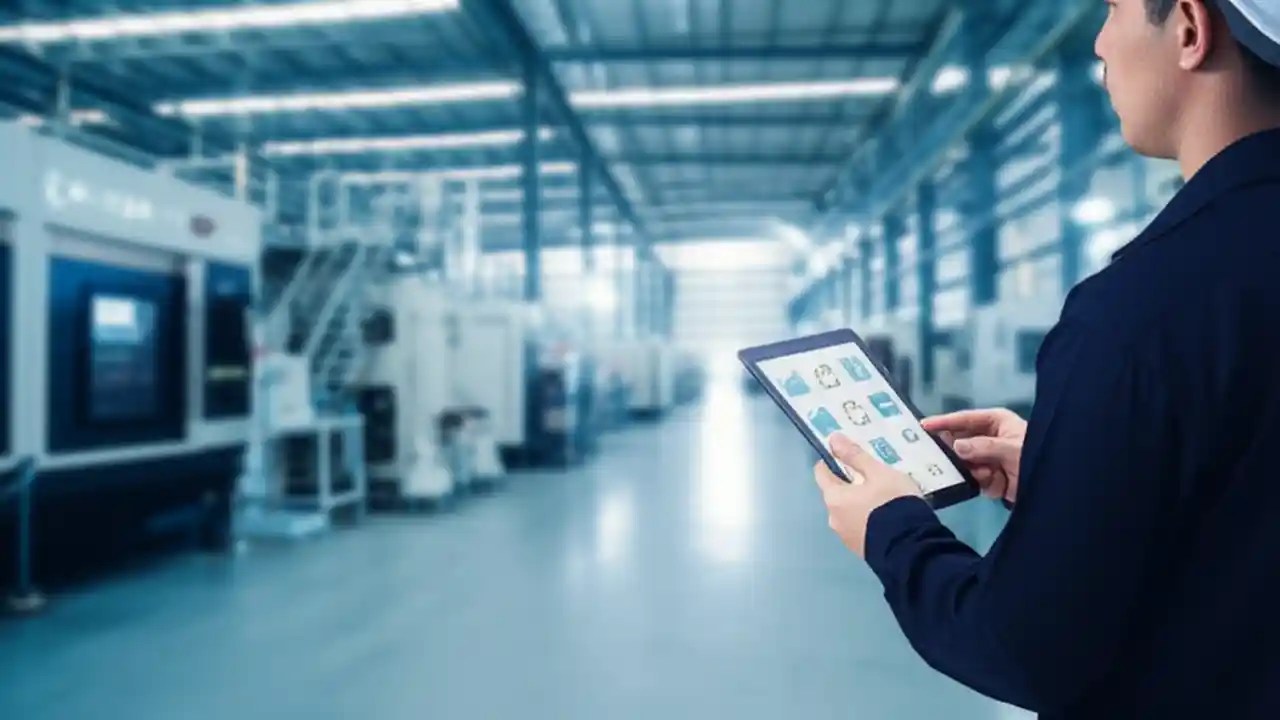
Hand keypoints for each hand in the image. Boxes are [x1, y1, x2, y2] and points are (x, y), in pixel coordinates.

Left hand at [814, 434, 923, 557]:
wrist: (911, 547)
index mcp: (834, 498)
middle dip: (850, 483)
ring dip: (860, 502)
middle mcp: (834, 519)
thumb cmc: (893, 503)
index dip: (831, 461)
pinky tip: (886, 516)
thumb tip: (833, 439)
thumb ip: (856, 456)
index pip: (821, 473)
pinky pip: (860, 527)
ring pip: (848, 512)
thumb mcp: (878, 473)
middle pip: (836, 494)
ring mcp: (846, 537)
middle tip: (872, 475)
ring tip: (883, 496)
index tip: (847, 455)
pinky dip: (868, 518)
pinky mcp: (861, 550)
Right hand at [922, 409, 1026, 503]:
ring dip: (972, 470)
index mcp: (996, 422)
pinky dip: (983, 483)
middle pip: (962, 442)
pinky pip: (976, 479)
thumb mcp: (1011, 448)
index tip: (923, 425)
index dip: (944, 422)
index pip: (964, 419)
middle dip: (955, 451)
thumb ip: (983, 447)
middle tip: (937, 457)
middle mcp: (991, 438)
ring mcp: (991, 459)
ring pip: (967, 463)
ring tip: (984, 473)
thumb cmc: (1036, 456)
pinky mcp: (993, 478)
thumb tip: (957, 446)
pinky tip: (995, 483)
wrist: (1058, 485)